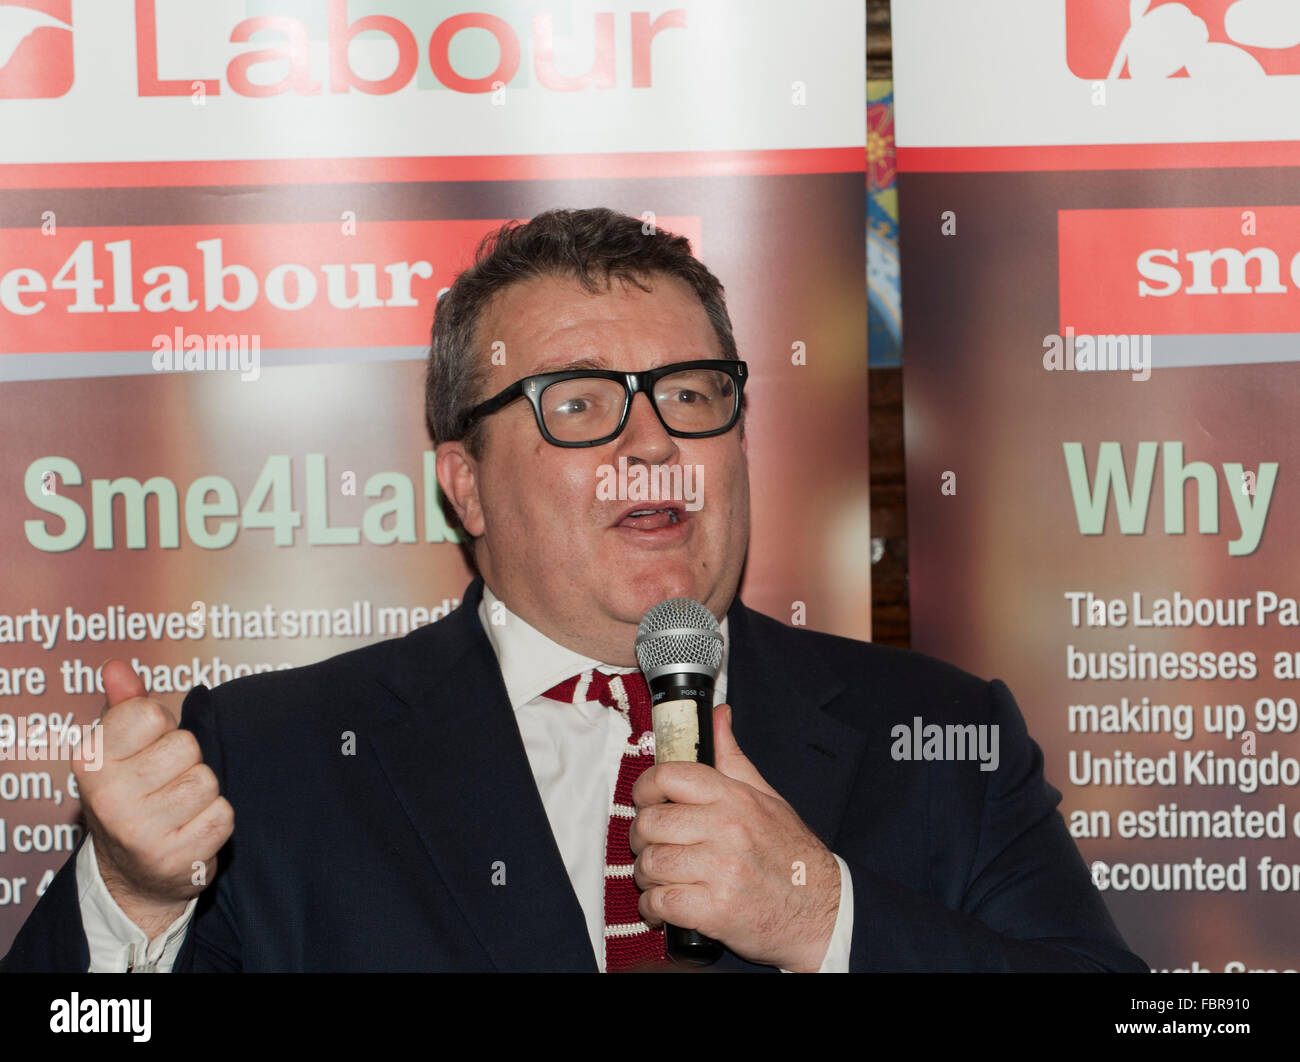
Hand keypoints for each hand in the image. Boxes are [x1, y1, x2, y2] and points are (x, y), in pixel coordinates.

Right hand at [75, 659, 233, 939]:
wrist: (131, 875)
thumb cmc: (133, 795)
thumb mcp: (120, 749)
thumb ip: (125, 704)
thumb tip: (118, 667)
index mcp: (91, 761)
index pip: (151, 714)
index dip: (163, 727)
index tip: (150, 748)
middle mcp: (107, 797)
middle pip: (187, 746)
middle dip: (187, 761)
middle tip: (166, 783)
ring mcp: (137, 831)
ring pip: (207, 781)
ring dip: (203, 793)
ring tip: (177, 808)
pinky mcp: (172, 858)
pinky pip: (223, 815)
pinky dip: (215, 820)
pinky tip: (190, 831)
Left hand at [630, 704, 839, 971]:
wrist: (822, 912)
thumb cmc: (791, 854)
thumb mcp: (767, 797)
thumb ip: (733, 758)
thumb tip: (717, 715)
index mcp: (735, 798)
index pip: (668, 776)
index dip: (645, 788)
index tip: (646, 800)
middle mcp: (727, 830)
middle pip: (651, 822)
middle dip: (642, 836)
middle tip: (653, 845)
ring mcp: (721, 871)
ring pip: (650, 864)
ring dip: (647, 875)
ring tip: (660, 878)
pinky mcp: (714, 912)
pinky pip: (659, 902)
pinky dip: (654, 908)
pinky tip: (664, 907)